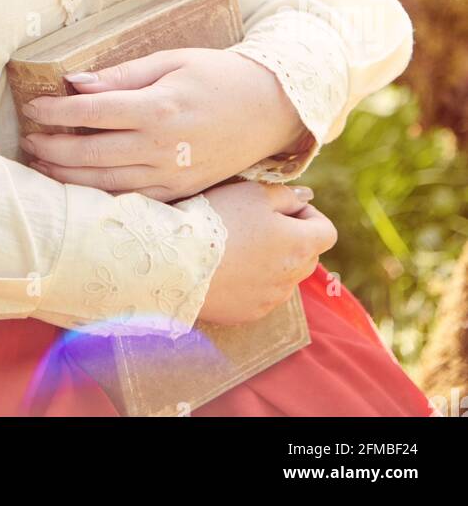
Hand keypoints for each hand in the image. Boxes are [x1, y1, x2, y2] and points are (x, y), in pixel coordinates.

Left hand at [20, 47, 309, 200]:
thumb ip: (122, 76)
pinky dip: (100, 197)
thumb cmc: (219, 75)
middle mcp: (160, 147)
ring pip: (105, 183)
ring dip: (67, 176)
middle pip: (90, 153)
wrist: (272, 108)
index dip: (55, 112)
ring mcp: (171, 175)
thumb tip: (76, 83)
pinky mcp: (181, 193)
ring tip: (41, 165)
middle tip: (27, 140)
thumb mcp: (171, 61)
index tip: (32, 108)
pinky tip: (78, 189)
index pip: (91, 112)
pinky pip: (132, 201)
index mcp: (157, 108)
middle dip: (52, 148)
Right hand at [198, 177, 336, 323]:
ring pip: (285, 277)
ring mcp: (272, 299)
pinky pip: (262, 295)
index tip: (284, 208)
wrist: (180, 261)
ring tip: (239, 246)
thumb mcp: (253, 192)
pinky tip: (228, 268)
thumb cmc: (219, 219)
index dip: (310, 216)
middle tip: (259, 224)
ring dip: (273, 261)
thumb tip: (305, 199)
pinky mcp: (250, 313)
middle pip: (308, 256)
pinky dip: (253, 282)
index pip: (327, 232)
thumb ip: (286, 195)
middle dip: (292, 239)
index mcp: (300, 244)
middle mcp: (292, 277)